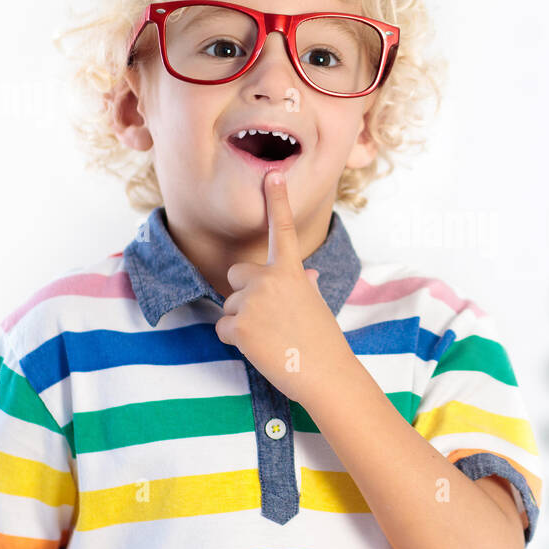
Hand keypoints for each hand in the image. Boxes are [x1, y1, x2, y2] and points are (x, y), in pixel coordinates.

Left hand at [214, 171, 354, 406]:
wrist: (325, 374)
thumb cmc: (323, 342)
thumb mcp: (316, 305)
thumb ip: (304, 285)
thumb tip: (309, 275)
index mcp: (291, 271)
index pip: (282, 230)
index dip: (278, 200)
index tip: (273, 174)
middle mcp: (269, 279)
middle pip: (237, 274)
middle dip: (243, 293)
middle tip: (267, 318)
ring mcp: (251, 301)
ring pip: (228, 306)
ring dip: (242, 323)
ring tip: (270, 338)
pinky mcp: (237, 325)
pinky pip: (222, 328)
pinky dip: (236, 341)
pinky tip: (259, 348)